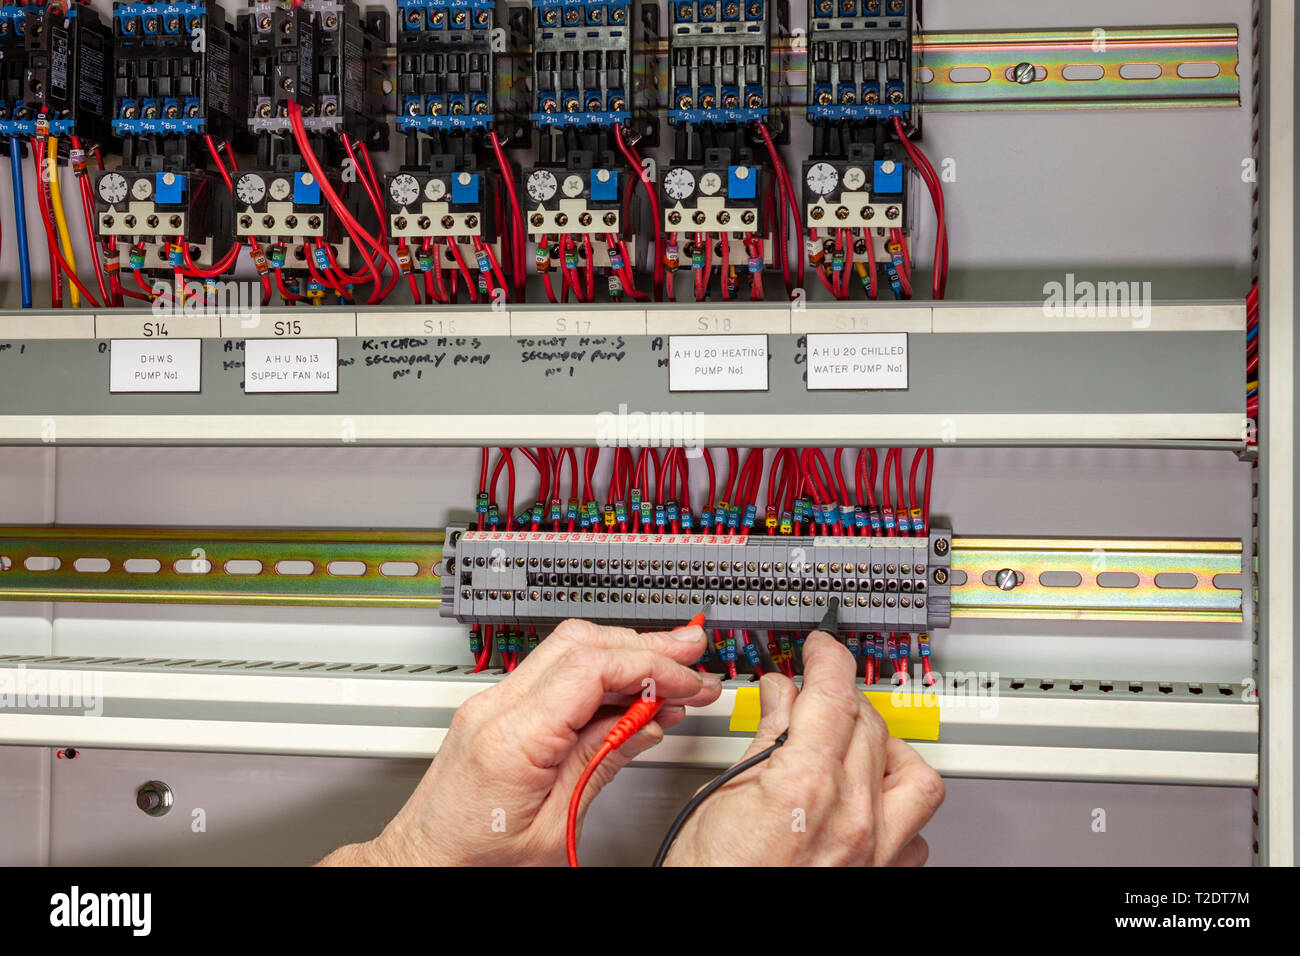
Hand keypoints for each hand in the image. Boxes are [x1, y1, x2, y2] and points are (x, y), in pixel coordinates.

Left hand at [321, 618, 720, 865]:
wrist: (422, 867)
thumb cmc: (473, 862)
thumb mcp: (556, 828)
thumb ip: (601, 765)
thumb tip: (647, 722)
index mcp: (511, 739)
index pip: (590, 668)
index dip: (649, 665)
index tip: (686, 681)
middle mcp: (494, 709)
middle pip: (580, 642)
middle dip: (644, 646)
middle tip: (692, 658)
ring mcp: (490, 705)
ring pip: (567, 649)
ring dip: (624, 655)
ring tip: (672, 675)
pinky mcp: (493, 712)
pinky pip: (553, 674)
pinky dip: (598, 675)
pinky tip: (631, 694)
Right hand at [662, 632, 944, 865]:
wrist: (716, 938)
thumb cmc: (710, 878)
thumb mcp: (718, 796)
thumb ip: (762, 738)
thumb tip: (779, 697)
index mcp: (807, 789)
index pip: (833, 695)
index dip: (827, 659)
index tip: (820, 649)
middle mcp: (853, 820)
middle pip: (869, 724)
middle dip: (840, 697)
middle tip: (809, 696)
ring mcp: (874, 852)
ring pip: (914, 773)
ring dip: (886, 747)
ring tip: (852, 744)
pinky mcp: (880, 876)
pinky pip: (916, 830)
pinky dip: (896, 804)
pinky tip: (866, 800)